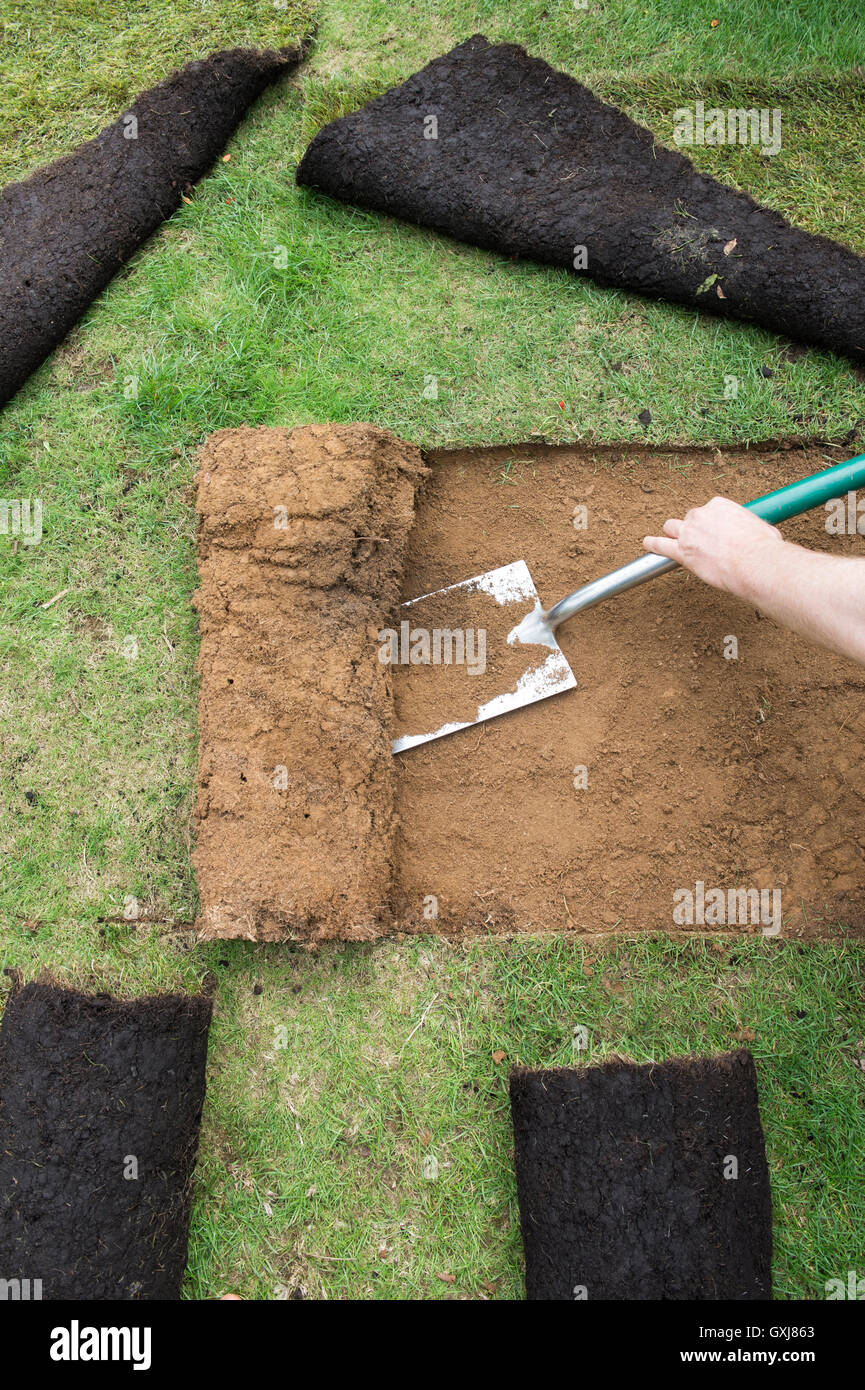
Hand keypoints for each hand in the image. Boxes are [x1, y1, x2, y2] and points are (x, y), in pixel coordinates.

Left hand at [642, 496, 783, 598]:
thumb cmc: (762, 547)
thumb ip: (753, 528)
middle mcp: (700, 516)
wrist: (754, 561)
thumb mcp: (763, 528)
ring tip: (669, 540)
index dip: (710, 524)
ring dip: (671, 534)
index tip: (715, 533)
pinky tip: (648, 544)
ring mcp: (688, 533)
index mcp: (719, 505)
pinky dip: (653, 545)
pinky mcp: (681, 552)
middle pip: (689, 519)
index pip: (707, 511)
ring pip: (671, 528)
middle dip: (692, 529)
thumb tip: (765, 535)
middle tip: (699, 542)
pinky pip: (660, 545)